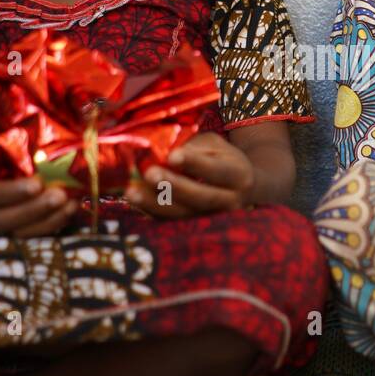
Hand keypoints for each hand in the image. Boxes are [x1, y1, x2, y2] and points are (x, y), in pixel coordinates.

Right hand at [0, 138, 77, 236]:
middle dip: (35, 210)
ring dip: (48, 220)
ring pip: (18, 231)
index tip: (37, 184)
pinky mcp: (13, 226)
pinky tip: (70, 211)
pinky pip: (30, 233)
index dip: (11, 192)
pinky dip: (52, 224)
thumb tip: (45, 136)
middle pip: (2, 219)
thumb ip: (13, 141)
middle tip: (61, 196)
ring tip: (71, 205)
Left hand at [123, 131, 254, 217]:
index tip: (173, 156)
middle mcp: (231, 202)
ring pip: (185, 215)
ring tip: (133, 192)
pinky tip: (135, 203)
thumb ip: (195, 147)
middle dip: (173, 186)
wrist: (241, 189)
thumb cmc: (223, 159)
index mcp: (239, 176)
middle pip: (201, 197)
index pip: (218, 171)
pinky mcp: (198, 230)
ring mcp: (213, 219)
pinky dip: (152, 213)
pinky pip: (173, 223)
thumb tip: (166, 153)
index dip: (195, 164)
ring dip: (156, 205)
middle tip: (149, 173)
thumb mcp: (215, 145)